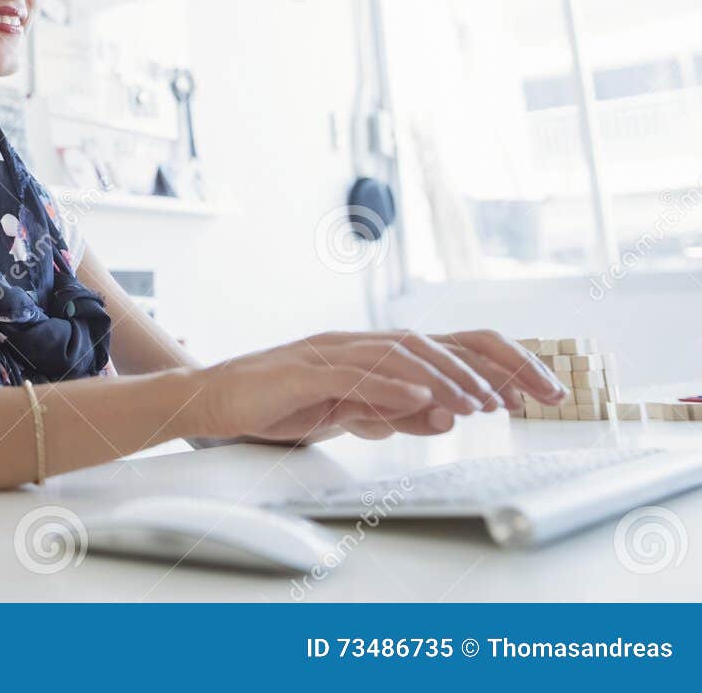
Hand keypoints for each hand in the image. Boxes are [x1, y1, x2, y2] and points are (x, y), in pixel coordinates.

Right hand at [193, 329, 568, 442]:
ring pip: (401, 355)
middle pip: (438, 342)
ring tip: (483, 404)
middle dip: (496, 366)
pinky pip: (353, 374)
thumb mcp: (348, 415)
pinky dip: (390, 386)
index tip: (546, 390)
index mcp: (374, 351)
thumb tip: (447, 416)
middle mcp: (358, 342)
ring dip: (448, 379)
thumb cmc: (278, 405)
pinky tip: (421, 400)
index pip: (450, 346)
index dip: (502, 362)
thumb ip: (393, 413)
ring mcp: (330, 352)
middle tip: (538, 393)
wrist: (213, 400)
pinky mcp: (302, 371)